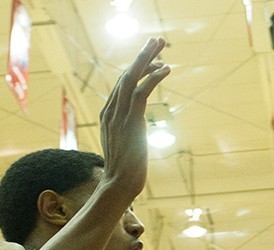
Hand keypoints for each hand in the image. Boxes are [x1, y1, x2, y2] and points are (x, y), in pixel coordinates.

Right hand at [98, 37, 170, 198]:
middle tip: (156, 40)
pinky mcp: (131, 121)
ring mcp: (119, 115)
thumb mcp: (125, 146)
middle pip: (125, 74)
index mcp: (108, 115)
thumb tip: (136, 131)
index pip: (122, 84)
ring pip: (131, 78)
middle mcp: (111, 111)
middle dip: (142, 55)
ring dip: (147, 59)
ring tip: (161, 45)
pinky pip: (141, 92)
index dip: (138, 69)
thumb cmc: (126, 172)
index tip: (154, 60)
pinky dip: (153, 78)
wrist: (119, 185)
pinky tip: (165, 68)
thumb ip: (128, 132)